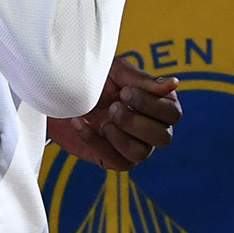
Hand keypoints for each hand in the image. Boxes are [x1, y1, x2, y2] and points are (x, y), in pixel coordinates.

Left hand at [48, 59, 181, 169]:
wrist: (59, 94)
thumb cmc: (93, 80)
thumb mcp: (116, 72)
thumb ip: (143, 80)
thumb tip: (174, 84)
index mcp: (158, 105)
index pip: (172, 114)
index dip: (150, 105)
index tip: (124, 92)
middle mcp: (151, 129)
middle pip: (163, 137)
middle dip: (136, 122)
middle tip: (113, 107)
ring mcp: (134, 146)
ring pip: (141, 153)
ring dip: (120, 136)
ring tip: (103, 120)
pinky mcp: (113, 160)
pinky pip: (115, 160)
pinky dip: (95, 141)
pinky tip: (80, 123)